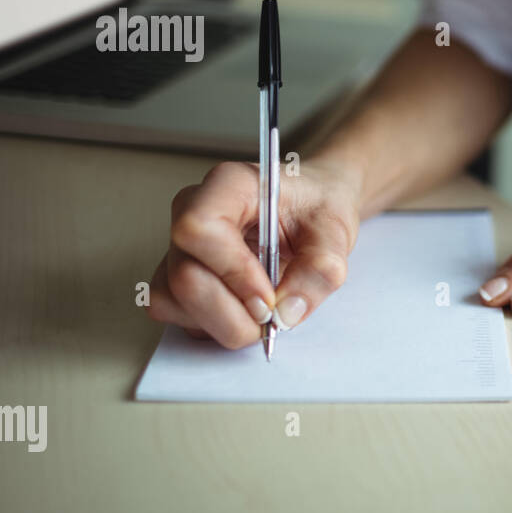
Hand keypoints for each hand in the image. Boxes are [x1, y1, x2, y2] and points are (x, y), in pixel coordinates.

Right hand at [146, 159, 361, 347]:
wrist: (312, 210)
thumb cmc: (316, 207)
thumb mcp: (336, 229)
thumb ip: (321, 267)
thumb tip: (287, 312)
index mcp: (229, 186)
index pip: (200, 229)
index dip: (232, 271)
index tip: (269, 299)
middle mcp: (193, 213)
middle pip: (185, 277)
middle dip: (232, 312)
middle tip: (273, 317)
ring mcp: (182, 247)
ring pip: (176, 301)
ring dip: (224, 323)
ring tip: (265, 312)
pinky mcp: (180, 277)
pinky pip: (181, 315)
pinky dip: (216, 326)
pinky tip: (248, 311)